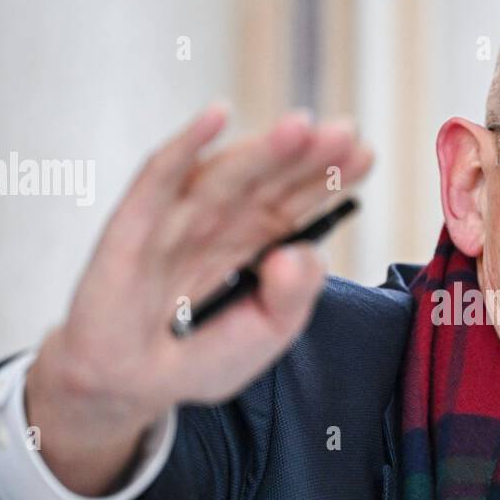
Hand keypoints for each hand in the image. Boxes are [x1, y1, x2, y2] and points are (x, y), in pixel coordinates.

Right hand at [26, 103, 372, 494]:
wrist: (133, 383)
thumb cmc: (203, 353)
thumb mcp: (269, 331)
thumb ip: (295, 295)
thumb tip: (299, 252)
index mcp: (262, 238)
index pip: (302, 198)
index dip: (332, 175)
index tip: (366, 154)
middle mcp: (226, 218)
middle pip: (273, 178)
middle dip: (309, 155)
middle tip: (346, 132)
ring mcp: (182, 216)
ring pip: (229, 174)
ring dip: (264, 148)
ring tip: (301, 127)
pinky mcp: (137, 222)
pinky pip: (162, 176)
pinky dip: (186, 145)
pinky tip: (216, 116)